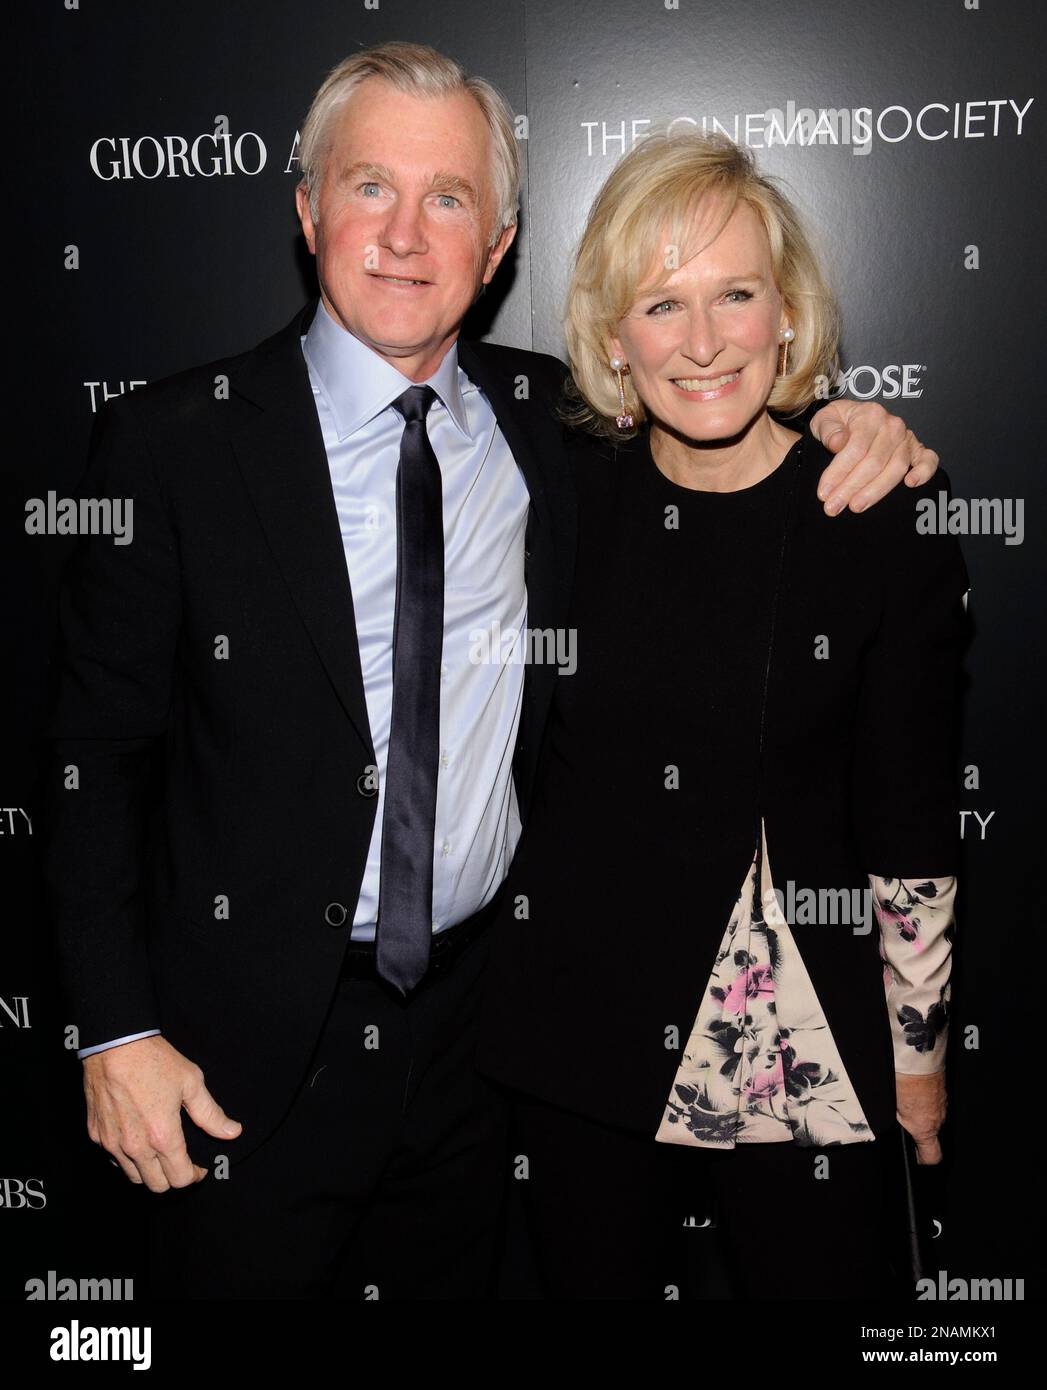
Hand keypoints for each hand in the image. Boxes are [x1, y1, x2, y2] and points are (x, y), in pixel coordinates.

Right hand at [83, 1034, 241, 1191]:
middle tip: (181, 1162)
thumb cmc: (155, 1061)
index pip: (180, 1178)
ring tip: (160, 1153)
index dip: (195, 1176)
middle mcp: (136, 1146)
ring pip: (134, 1177)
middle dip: (173, 1178)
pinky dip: (128, 1159)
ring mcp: (113, 1143)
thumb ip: (211, 1114)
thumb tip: (232, 1132)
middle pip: (157, 1185)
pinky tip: (138, 1141)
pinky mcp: (97, 1136)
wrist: (115, 1045)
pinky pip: (114, 1160)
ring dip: (150, 1171)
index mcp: (163, 1136)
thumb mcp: (191, 1082)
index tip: (200, 1168)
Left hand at [809, 400, 938, 514]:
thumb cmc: (837, 423)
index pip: (855, 449)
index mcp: (870, 414)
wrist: (850, 419)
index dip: (839, 473)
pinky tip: (911, 484)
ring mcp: (906, 438)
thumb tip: (838, 443)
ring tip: (856, 506)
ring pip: (895, 468)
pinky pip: (928, 460)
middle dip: (852, 488)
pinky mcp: (916, 450)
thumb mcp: (823, 419)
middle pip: (874, 462)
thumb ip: (828, 430)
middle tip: (833, 507)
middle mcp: (892, 425)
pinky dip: (924, 472)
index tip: (824, 493)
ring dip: (876, 491)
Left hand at [895, 1069, 945, 1164]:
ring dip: (921, 1111)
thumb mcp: (895, 1110)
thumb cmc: (906, 1083)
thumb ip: (900, 1124)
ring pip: (932, 1114)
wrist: (918, 1059)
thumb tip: (900, 1130)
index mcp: (926, 1129)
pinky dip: (925, 1097)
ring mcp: (943, 1104)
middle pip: (931, 1132)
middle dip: (918, 1127)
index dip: (924, 1159)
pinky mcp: (943, 1090)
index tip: (916, 1158)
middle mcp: (938, 1119)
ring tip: (905, 1099)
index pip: (932, 1156)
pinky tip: (913, 1088)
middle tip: (902, 1118)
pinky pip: (935, 1100)